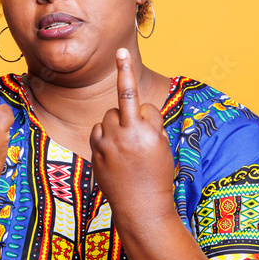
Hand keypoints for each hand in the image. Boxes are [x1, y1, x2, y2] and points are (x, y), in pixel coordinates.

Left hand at [90, 49, 174, 223]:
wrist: (142, 207)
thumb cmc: (157, 175)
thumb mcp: (163, 146)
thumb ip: (151, 124)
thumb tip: (137, 106)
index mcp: (148, 131)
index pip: (141, 100)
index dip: (136, 87)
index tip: (120, 52)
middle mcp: (126, 135)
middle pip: (122, 106)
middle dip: (130, 116)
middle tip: (139, 140)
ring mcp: (108, 144)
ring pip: (108, 117)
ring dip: (116, 125)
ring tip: (126, 149)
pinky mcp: (96, 152)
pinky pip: (97, 130)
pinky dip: (104, 136)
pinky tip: (114, 152)